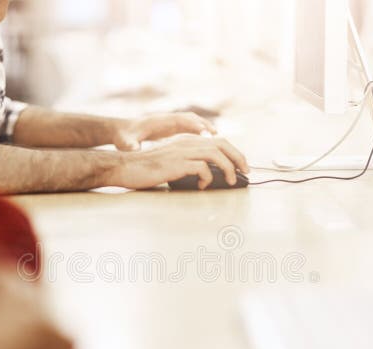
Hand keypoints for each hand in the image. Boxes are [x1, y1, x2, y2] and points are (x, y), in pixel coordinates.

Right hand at [112, 135, 248, 189]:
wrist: (126, 166)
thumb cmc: (147, 168)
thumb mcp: (172, 161)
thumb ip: (189, 162)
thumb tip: (209, 175)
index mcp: (186, 139)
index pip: (218, 141)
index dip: (233, 152)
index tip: (241, 165)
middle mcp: (187, 141)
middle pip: (222, 144)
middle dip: (238, 157)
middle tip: (246, 171)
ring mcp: (182, 151)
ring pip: (216, 154)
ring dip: (228, 168)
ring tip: (231, 181)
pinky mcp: (177, 163)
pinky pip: (203, 169)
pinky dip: (208, 178)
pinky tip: (202, 186)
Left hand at [113, 113, 217, 150]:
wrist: (122, 130)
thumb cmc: (124, 137)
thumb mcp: (125, 142)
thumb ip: (130, 145)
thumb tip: (133, 149)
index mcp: (160, 121)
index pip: (181, 120)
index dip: (195, 126)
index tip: (207, 134)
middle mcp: (169, 119)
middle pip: (193, 119)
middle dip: (206, 127)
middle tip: (219, 138)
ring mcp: (172, 123)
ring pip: (194, 123)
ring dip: (206, 130)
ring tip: (219, 141)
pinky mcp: (174, 129)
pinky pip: (191, 129)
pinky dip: (201, 134)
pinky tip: (209, 145)